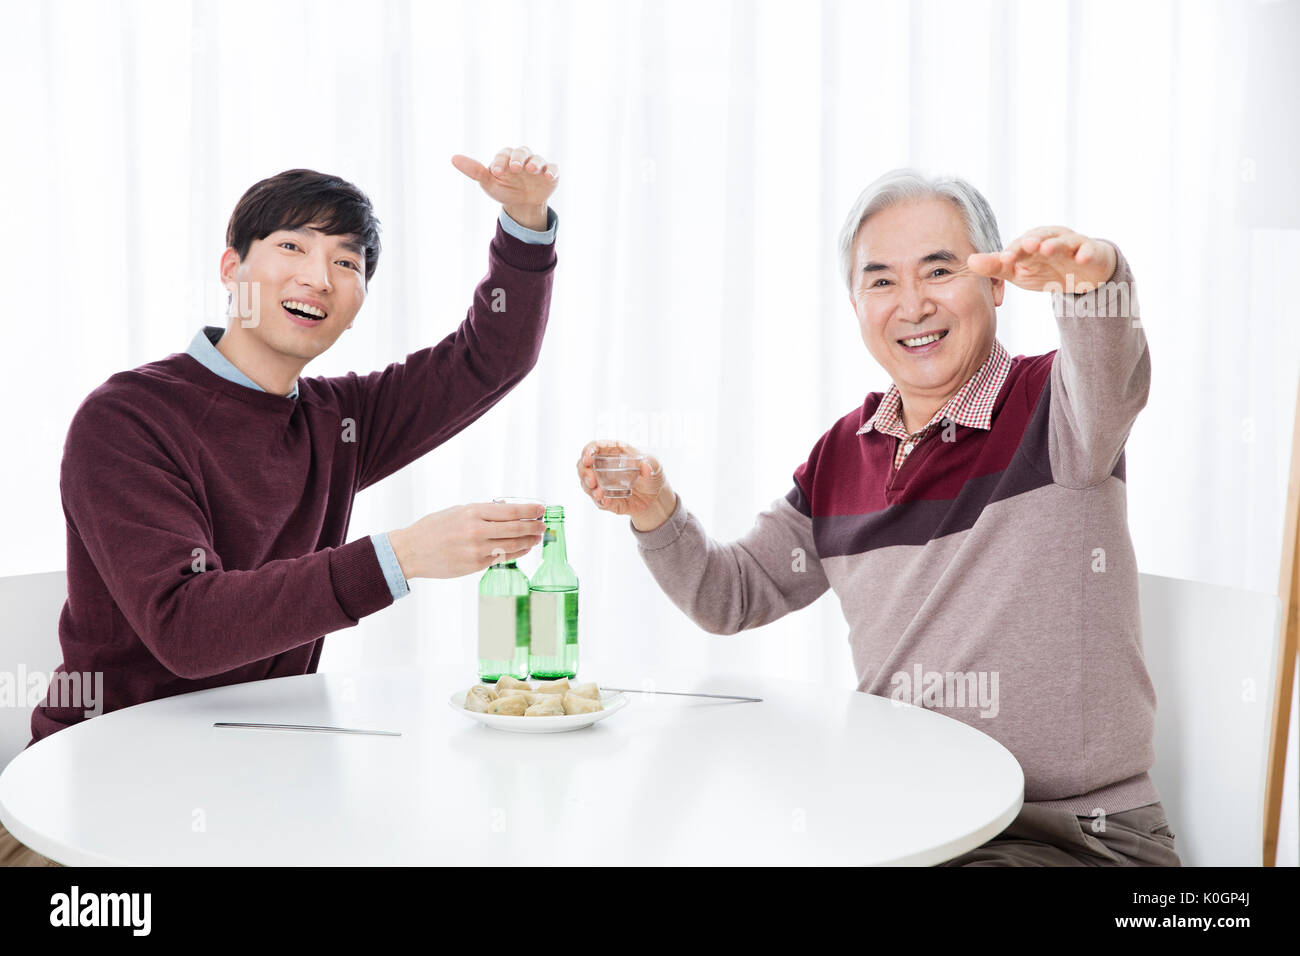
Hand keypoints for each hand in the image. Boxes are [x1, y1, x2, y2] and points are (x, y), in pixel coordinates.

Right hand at [388, 501, 544, 579]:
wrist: (411, 551)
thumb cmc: (434, 528)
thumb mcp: (458, 511)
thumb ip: (482, 511)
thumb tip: (507, 508)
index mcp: (472, 512)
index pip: (510, 511)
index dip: (529, 510)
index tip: (541, 509)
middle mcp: (476, 530)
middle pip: (515, 528)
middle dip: (533, 526)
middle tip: (543, 525)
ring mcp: (476, 550)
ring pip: (512, 545)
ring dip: (528, 541)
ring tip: (537, 537)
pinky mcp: (474, 565)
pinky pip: (502, 559)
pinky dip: (516, 553)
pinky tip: (523, 549)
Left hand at [450, 146, 558, 230]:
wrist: (522, 204)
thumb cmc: (504, 189)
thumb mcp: (489, 182)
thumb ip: (474, 170)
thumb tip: (453, 158)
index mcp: (507, 157)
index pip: (503, 155)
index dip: (499, 162)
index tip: (495, 173)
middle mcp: (523, 157)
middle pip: (522, 152)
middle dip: (519, 159)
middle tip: (515, 168)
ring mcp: (537, 165)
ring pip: (537, 159)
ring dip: (535, 163)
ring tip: (531, 170)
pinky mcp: (550, 174)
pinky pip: (553, 169)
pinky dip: (551, 171)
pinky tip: (547, 176)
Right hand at [575, 440, 674, 531]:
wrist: (656, 497)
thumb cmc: (652, 474)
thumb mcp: (654, 465)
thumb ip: (649, 464)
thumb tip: (646, 468)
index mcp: (612, 452)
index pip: (594, 447)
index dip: (587, 451)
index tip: (588, 459)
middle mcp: (603, 467)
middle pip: (584, 466)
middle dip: (584, 473)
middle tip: (592, 481)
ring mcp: (602, 484)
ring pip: (586, 485)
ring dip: (590, 489)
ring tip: (599, 493)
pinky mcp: (606, 499)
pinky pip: (598, 500)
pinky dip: (600, 501)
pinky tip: (606, 501)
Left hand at [967, 227, 1116, 293]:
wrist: (1082, 274)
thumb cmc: (1045, 269)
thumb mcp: (1018, 272)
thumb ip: (995, 267)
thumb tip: (969, 261)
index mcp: (1031, 242)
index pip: (1019, 246)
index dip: (1012, 252)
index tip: (1003, 260)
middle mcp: (1050, 238)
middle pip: (1041, 237)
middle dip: (1033, 241)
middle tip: (1026, 246)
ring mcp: (1071, 244)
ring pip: (1063, 241)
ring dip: (1055, 244)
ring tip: (1047, 249)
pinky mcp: (1090, 251)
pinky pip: (1089, 250)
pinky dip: (1086, 252)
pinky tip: (1081, 258)